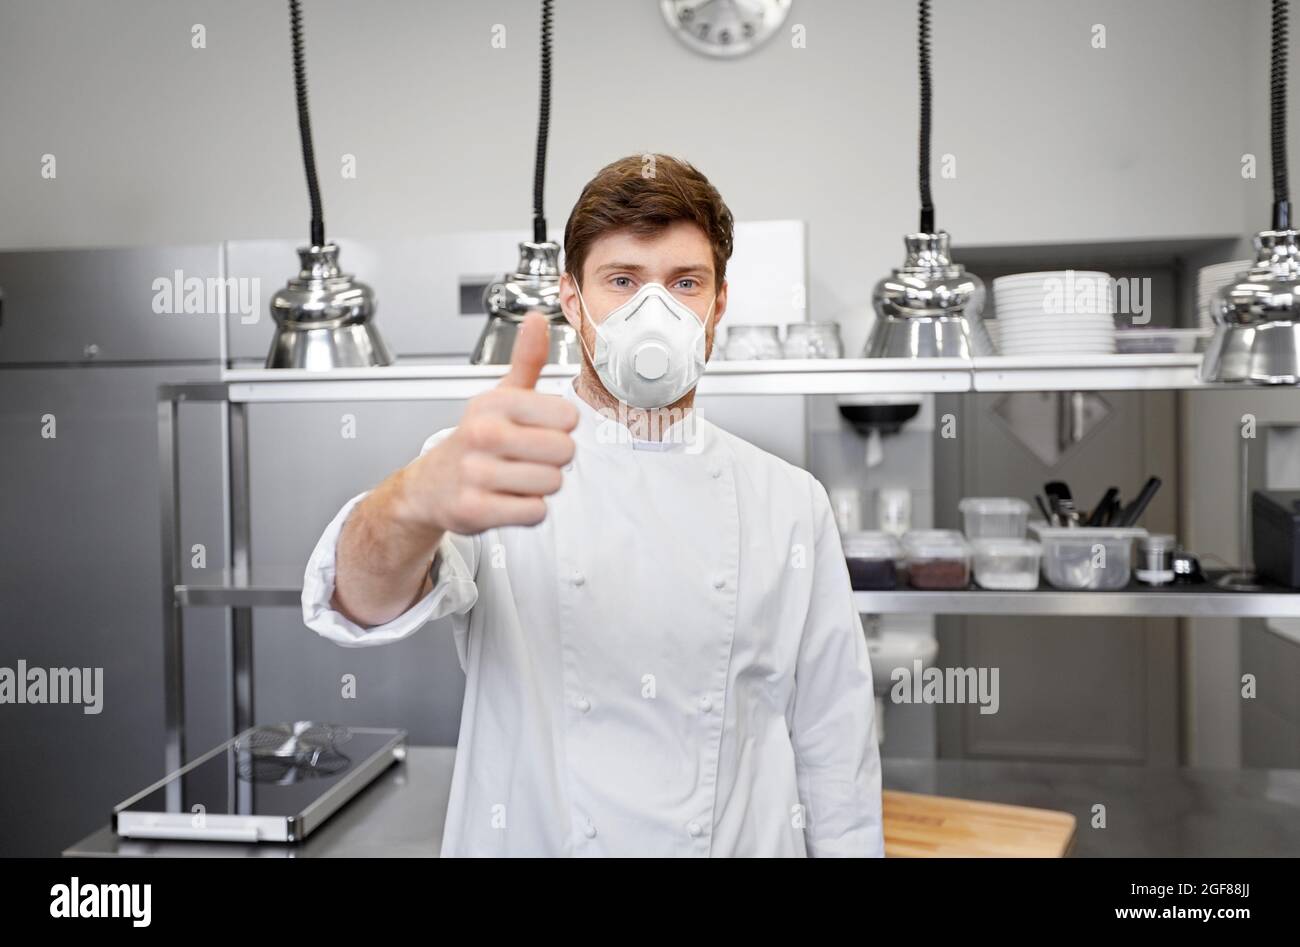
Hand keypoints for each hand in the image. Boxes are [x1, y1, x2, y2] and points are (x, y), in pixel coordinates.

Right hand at [399, 311, 578, 534]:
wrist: (430, 485)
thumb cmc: (475, 438)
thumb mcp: (499, 395)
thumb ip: (526, 360)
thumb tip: (536, 320)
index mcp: (495, 403)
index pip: (567, 415)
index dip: (561, 426)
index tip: (539, 427)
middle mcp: (483, 434)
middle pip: (565, 452)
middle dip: (554, 459)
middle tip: (529, 457)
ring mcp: (476, 473)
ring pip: (552, 483)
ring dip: (541, 485)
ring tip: (516, 476)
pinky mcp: (475, 510)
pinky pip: (534, 512)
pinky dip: (528, 510)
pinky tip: (507, 497)